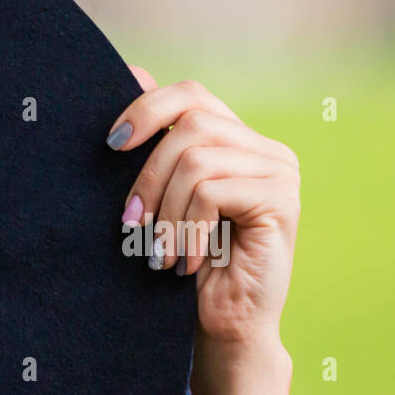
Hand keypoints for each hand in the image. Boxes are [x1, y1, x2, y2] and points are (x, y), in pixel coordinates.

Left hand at [108, 66, 298, 394]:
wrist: (221, 327)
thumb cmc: (184, 260)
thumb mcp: (160, 194)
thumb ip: (153, 142)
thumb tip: (133, 68)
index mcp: (236, 139)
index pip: (189, 94)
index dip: (146, 109)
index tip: (111, 145)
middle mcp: (265, 147)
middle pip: (189, 122)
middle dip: (147, 174)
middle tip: (131, 223)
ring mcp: (280, 171)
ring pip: (196, 159)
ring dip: (165, 210)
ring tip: (159, 251)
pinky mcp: (283, 200)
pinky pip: (212, 190)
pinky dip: (187, 227)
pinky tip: (184, 260)